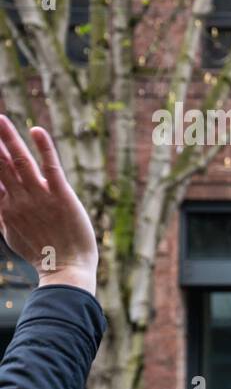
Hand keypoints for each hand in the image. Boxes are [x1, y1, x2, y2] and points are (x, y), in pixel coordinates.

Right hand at [0, 116, 96, 293]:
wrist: (66, 270)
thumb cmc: (43, 254)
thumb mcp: (13, 234)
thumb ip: (2, 215)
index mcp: (6, 208)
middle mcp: (19, 199)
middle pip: (0, 165)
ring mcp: (40, 196)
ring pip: (20, 161)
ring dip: (8, 138)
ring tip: (0, 119)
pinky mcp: (61, 196)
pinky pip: (51, 167)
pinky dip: (44, 148)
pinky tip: (36, 131)